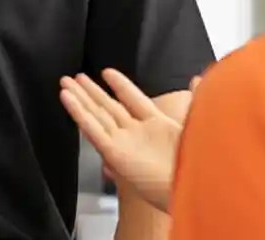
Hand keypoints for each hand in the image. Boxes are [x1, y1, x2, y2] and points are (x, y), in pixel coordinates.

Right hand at [59, 70, 200, 212]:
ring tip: (65, 83)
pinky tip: (68, 98)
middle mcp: (137, 135)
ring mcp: (125, 144)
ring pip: (97, 116)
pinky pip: (93, 130)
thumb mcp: (198, 122)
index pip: (134, 99)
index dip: (120, 85)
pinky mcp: (115, 155)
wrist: (195, 191)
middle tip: (75, 78)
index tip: (107, 73)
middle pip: (109, 107)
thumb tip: (196, 79)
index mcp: (158, 127)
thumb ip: (195, 98)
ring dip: (80, 99)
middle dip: (91, 92)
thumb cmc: (199, 163)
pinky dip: (79, 114)